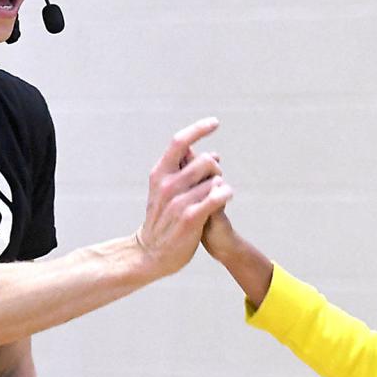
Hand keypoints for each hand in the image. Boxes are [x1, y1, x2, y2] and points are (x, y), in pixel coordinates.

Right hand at [136, 118, 233, 275]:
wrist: (150, 254)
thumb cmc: (162, 220)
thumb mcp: (164, 190)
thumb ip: (183, 171)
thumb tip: (213, 155)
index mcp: (159, 174)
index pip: (179, 142)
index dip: (198, 129)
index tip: (214, 122)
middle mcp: (167, 184)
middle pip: (205, 160)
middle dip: (216, 168)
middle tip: (215, 180)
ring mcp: (178, 201)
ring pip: (214, 180)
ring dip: (220, 186)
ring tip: (216, 198)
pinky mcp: (190, 218)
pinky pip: (216, 196)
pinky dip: (225, 193)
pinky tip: (226, 196)